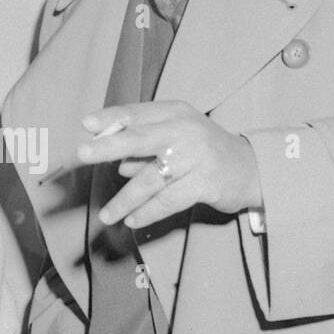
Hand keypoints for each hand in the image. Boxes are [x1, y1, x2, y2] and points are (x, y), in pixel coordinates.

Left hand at [77, 102, 261, 229]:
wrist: (252, 169)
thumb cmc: (204, 150)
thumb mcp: (177, 137)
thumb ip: (146, 146)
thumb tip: (115, 163)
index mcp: (175, 113)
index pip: (137, 113)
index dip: (111, 118)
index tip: (86, 124)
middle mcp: (185, 130)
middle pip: (140, 138)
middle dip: (108, 146)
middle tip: (82, 154)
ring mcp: (196, 157)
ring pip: (150, 179)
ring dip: (124, 200)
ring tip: (106, 216)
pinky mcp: (205, 183)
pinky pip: (167, 201)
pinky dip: (147, 212)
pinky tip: (132, 221)